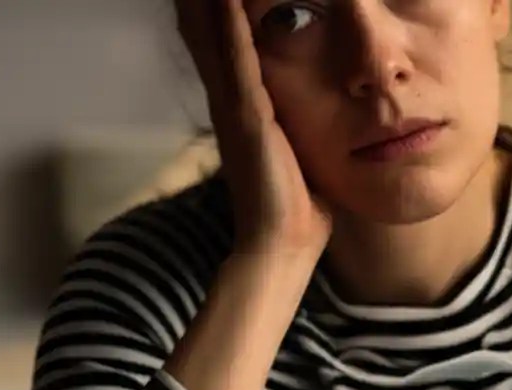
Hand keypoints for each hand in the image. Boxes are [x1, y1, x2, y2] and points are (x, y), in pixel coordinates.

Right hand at [174, 0, 331, 256]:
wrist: (281, 244)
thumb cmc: (294, 202)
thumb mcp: (292, 147)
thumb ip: (290, 121)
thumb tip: (310, 110)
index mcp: (235, 104)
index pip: (215, 41)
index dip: (209, 7)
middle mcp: (226, 98)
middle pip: (201, 29)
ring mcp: (232, 106)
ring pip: (212, 35)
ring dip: (207, 1)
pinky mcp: (247, 116)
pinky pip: (237, 58)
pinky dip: (231, 24)